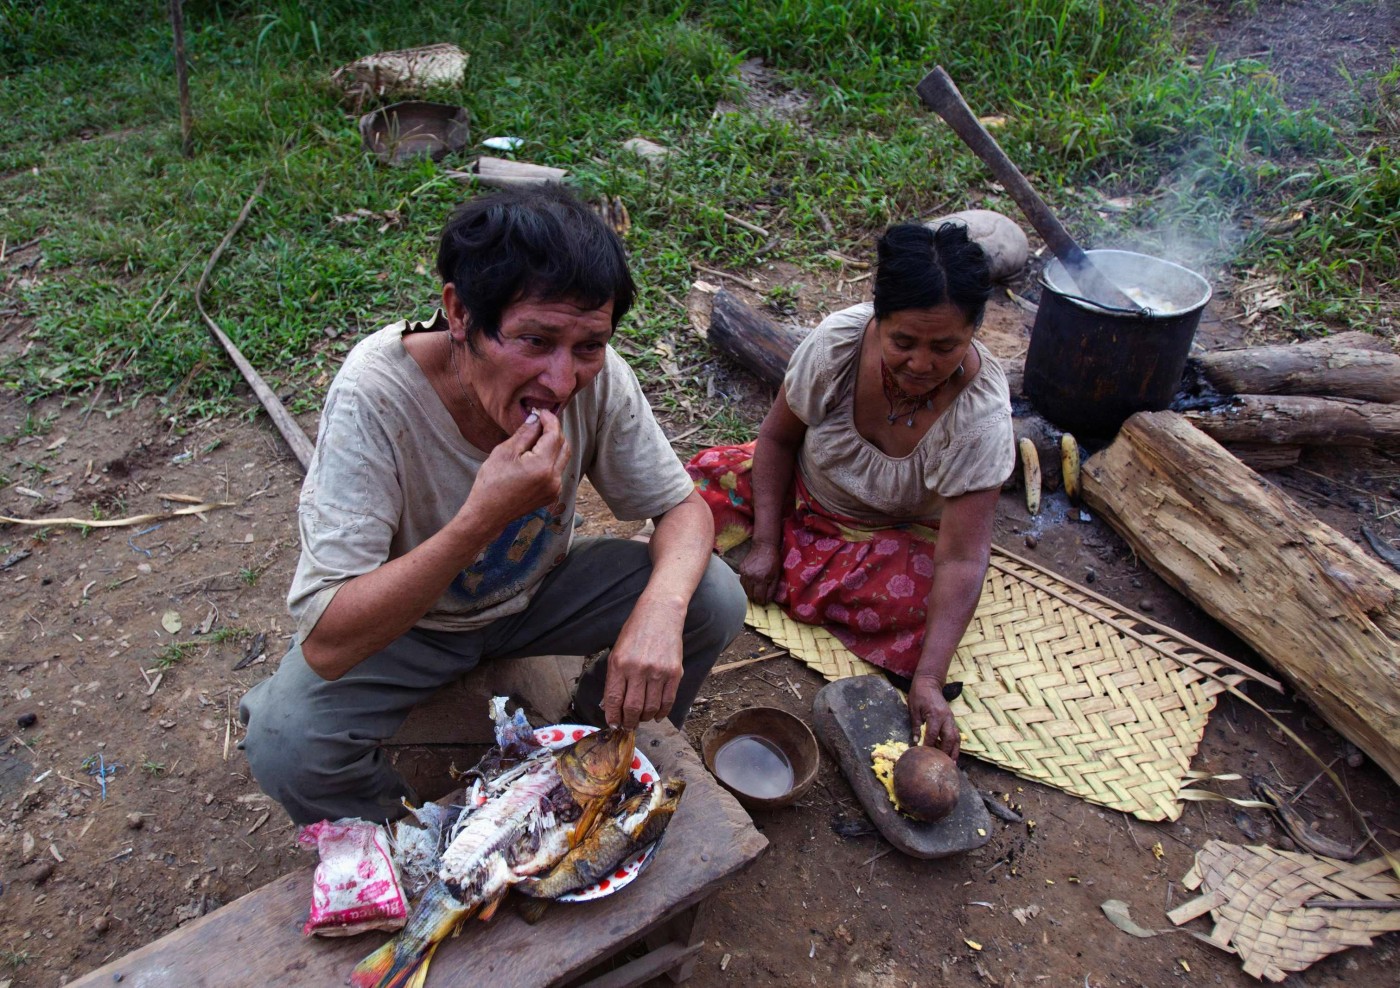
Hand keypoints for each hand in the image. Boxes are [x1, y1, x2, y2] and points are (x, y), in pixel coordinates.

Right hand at [460, 409, 569, 529]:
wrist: (488, 514)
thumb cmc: (491, 482)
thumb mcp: (505, 452)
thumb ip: (525, 434)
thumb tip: (536, 419)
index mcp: (542, 466)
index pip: (554, 435)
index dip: (550, 420)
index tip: (541, 412)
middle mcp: (554, 478)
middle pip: (564, 446)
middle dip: (554, 432)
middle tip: (539, 424)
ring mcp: (555, 488)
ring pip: (563, 459)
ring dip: (554, 446)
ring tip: (536, 439)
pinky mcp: (552, 495)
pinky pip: (558, 471)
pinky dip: (551, 460)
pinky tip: (535, 457)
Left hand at [602, 600, 683, 728]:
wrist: (660, 614)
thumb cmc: (635, 632)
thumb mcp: (617, 653)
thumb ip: (614, 679)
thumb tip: (610, 705)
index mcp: (619, 665)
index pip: (614, 700)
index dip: (613, 717)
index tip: (614, 725)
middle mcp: (638, 670)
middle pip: (632, 708)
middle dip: (629, 723)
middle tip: (628, 726)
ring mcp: (658, 672)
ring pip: (650, 708)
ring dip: (644, 719)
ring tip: (641, 719)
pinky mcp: (675, 673)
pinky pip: (668, 701)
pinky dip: (661, 713)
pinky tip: (656, 715)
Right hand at [739, 541, 781, 603]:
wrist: (764, 546)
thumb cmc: (773, 561)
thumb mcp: (777, 576)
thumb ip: (772, 590)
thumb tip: (767, 600)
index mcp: (761, 579)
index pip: (759, 597)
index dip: (762, 602)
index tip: (764, 601)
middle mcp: (750, 577)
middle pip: (750, 595)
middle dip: (756, 598)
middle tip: (760, 597)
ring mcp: (744, 573)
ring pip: (744, 590)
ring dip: (750, 593)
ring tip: (756, 591)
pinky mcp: (740, 569)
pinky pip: (742, 582)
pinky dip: (746, 585)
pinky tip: (752, 584)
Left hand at [908, 674, 959, 759]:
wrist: (929, 682)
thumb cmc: (919, 695)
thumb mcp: (913, 709)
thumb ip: (916, 726)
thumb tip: (915, 742)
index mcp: (935, 715)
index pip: (933, 735)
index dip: (929, 746)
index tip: (925, 757)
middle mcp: (946, 718)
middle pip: (949, 738)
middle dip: (946, 752)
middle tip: (942, 764)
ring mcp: (951, 719)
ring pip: (956, 738)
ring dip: (954, 751)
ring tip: (952, 764)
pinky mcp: (952, 719)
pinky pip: (956, 734)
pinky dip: (955, 745)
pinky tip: (953, 754)